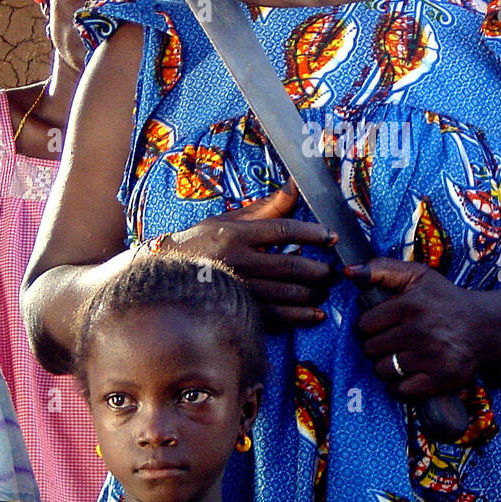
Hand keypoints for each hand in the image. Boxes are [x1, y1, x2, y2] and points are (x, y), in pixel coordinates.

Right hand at [165, 180, 337, 326]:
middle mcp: (237, 262)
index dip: (312, 233)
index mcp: (234, 235)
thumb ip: (266, 207)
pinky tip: (315, 314)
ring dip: (314, 293)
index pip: (282, 230)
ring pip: (288, 293)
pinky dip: (301, 317)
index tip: (331, 237)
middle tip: (334, 270)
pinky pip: (278, 317)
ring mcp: (238, 290)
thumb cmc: (201, 244)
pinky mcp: (239, 313)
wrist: (166, 281)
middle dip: (319, 269)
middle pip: (291, 265)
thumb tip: (296, 184)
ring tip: (324, 289)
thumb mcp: (228, 220)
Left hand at [348, 258, 485, 398]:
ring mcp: (432, 357)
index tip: (382, 324)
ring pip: (383, 370)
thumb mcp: (417, 275)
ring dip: (387, 366)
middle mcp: (421, 331)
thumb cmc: (444, 299)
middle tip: (392, 341)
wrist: (484, 326)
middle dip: (377, 345)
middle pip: (371, 349)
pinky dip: (400, 386)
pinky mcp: (442, 379)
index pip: (365, 324)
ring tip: (401, 356)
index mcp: (411, 304)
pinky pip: (402, 390)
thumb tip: (348, 272)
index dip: (370, 325)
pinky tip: (408, 373)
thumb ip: (381, 268)